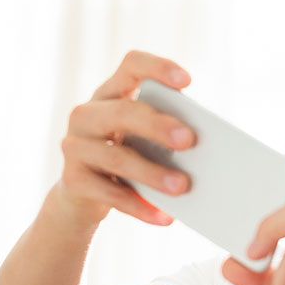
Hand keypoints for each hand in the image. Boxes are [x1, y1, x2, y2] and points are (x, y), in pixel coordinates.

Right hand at [55, 50, 196, 226]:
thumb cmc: (131, 157)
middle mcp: (88, 114)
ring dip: (153, 173)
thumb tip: (212, 151)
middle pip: (123, 112)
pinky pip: (109, 194)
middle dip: (158, 125)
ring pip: (116, 158)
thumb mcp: (147, 141)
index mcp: (112, 94)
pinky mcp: (72, 180)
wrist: (85, 196)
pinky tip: (165, 218)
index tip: (187, 81)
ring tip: (183, 188)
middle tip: (190, 141)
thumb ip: (169, 135)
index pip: (131, 66)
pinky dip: (140, 207)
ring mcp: (75, 146)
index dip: (157, 68)